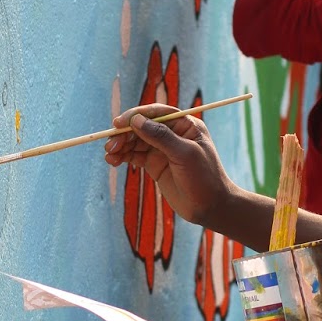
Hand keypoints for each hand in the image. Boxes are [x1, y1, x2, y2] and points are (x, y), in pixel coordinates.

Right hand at [104, 105, 233, 227]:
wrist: (211, 207)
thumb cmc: (205, 178)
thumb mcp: (185, 154)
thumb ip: (161, 137)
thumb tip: (137, 120)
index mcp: (184, 125)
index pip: (156, 113)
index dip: (136, 116)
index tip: (118, 124)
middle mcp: (172, 134)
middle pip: (142, 126)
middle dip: (125, 134)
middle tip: (111, 144)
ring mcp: (162, 149)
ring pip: (136, 141)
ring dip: (121, 146)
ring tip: (110, 155)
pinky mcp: (155, 164)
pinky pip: (135, 156)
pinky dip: (123, 156)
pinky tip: (113, 161)